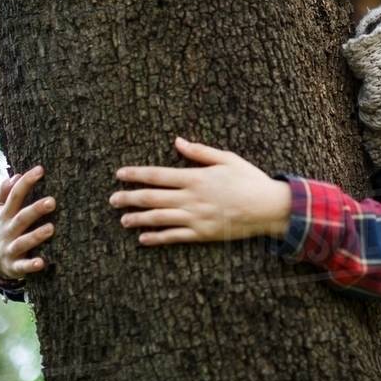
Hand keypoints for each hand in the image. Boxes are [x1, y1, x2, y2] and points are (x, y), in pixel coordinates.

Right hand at [0, 164, 56, 279]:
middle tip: (52, 201)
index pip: (14, 196)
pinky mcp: (14, 266)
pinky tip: (42, 262)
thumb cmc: (4, 228)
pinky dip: (31, 265)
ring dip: (36, 236)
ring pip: (22, 242)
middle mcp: (7, 231)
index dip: (26, 182)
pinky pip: (22, 266)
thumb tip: (15, 175)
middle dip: (35, 209)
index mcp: (4, 215)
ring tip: (51, 228)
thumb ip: (5, 193)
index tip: (40, 169)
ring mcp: (10, 248)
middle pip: (21, 218)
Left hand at [109, 137, 290, 246]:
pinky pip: (174, 237)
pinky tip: (143, 239)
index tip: (120, 174)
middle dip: (129, 197)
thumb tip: (177, 141)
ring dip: (137, 219)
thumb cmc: (249, 179)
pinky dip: (156, 238)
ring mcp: (195, 218)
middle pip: (152, 198)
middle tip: (111, 199)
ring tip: (122, 219)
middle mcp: (191, 198)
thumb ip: (200, 151)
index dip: (136, 174)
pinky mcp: (202, 234)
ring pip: (159, 219)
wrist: (268, 207)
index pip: (157, 175)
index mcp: (195, 177)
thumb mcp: (227, 158)